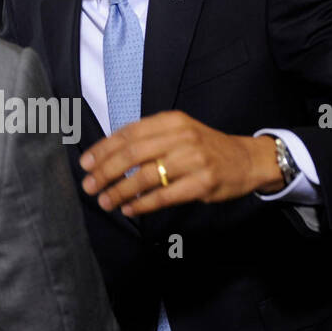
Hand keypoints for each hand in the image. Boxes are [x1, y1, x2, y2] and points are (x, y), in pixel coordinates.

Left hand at [79, 110, 283, 216]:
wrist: (246, 160)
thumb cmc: (205, 148)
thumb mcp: (180, 132)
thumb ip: (149, 139)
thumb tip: (107, 155)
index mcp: (172, 121)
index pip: (129, 133)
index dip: (103, 149)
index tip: (85, 163)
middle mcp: (182, 137)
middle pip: (133, 154)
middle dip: (105, 171)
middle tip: (89, 186)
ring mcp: (193, 160)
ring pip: (146, 176)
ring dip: (120, 191)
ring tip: (105, 201)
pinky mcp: (202, 183)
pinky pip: (164, 195)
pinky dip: (142, 204)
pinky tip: (129, 209)